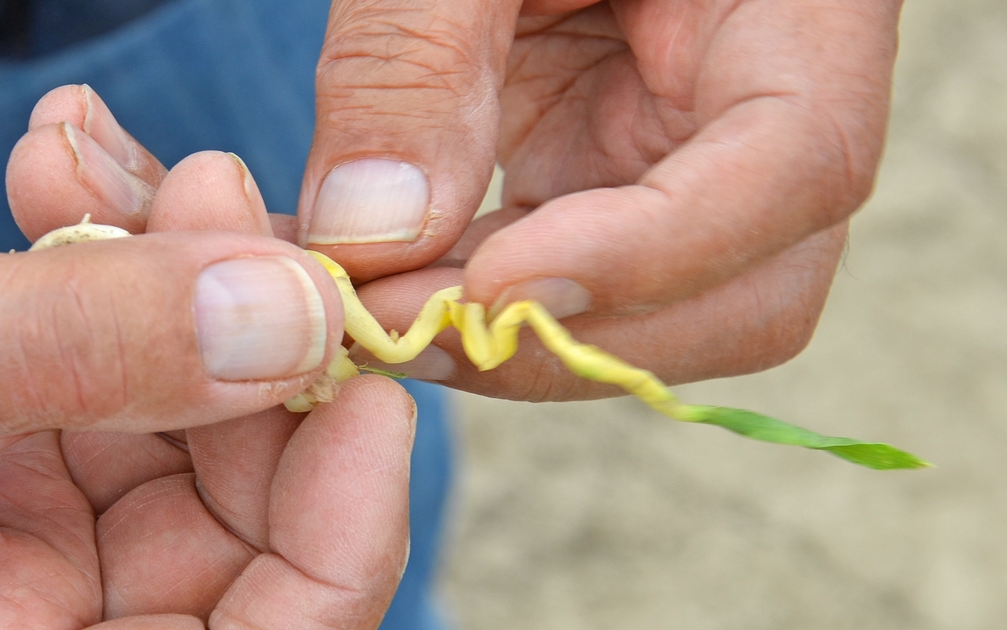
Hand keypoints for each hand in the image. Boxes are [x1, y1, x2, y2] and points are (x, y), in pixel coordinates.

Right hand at [0, 86, 413, 628]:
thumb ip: (71, 349)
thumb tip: (293, 317)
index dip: (343, 539)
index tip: (373, 394)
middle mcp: (18, 617)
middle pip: (236, 524)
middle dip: (262, 358)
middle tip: (240, 220)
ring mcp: (10, 534)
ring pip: (177, 424)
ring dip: (182, 286)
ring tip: (153, 176)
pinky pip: (102, 364)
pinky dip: (102, 270)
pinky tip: (73, 177)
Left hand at [299, 0, 899, 399]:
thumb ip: (417, 57)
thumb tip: (369, 238)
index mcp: (790, 8)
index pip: (798, 165)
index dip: (652, 253)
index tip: (492, 287)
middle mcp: (766, 110)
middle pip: (751, 291)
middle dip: (576, 340)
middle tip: (402, 332)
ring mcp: (690, 161)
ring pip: (663, 320)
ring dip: (520, 349)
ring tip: (378, 314)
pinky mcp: (613, 185)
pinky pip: (574, 290)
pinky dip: (481, 313)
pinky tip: (389, 292)